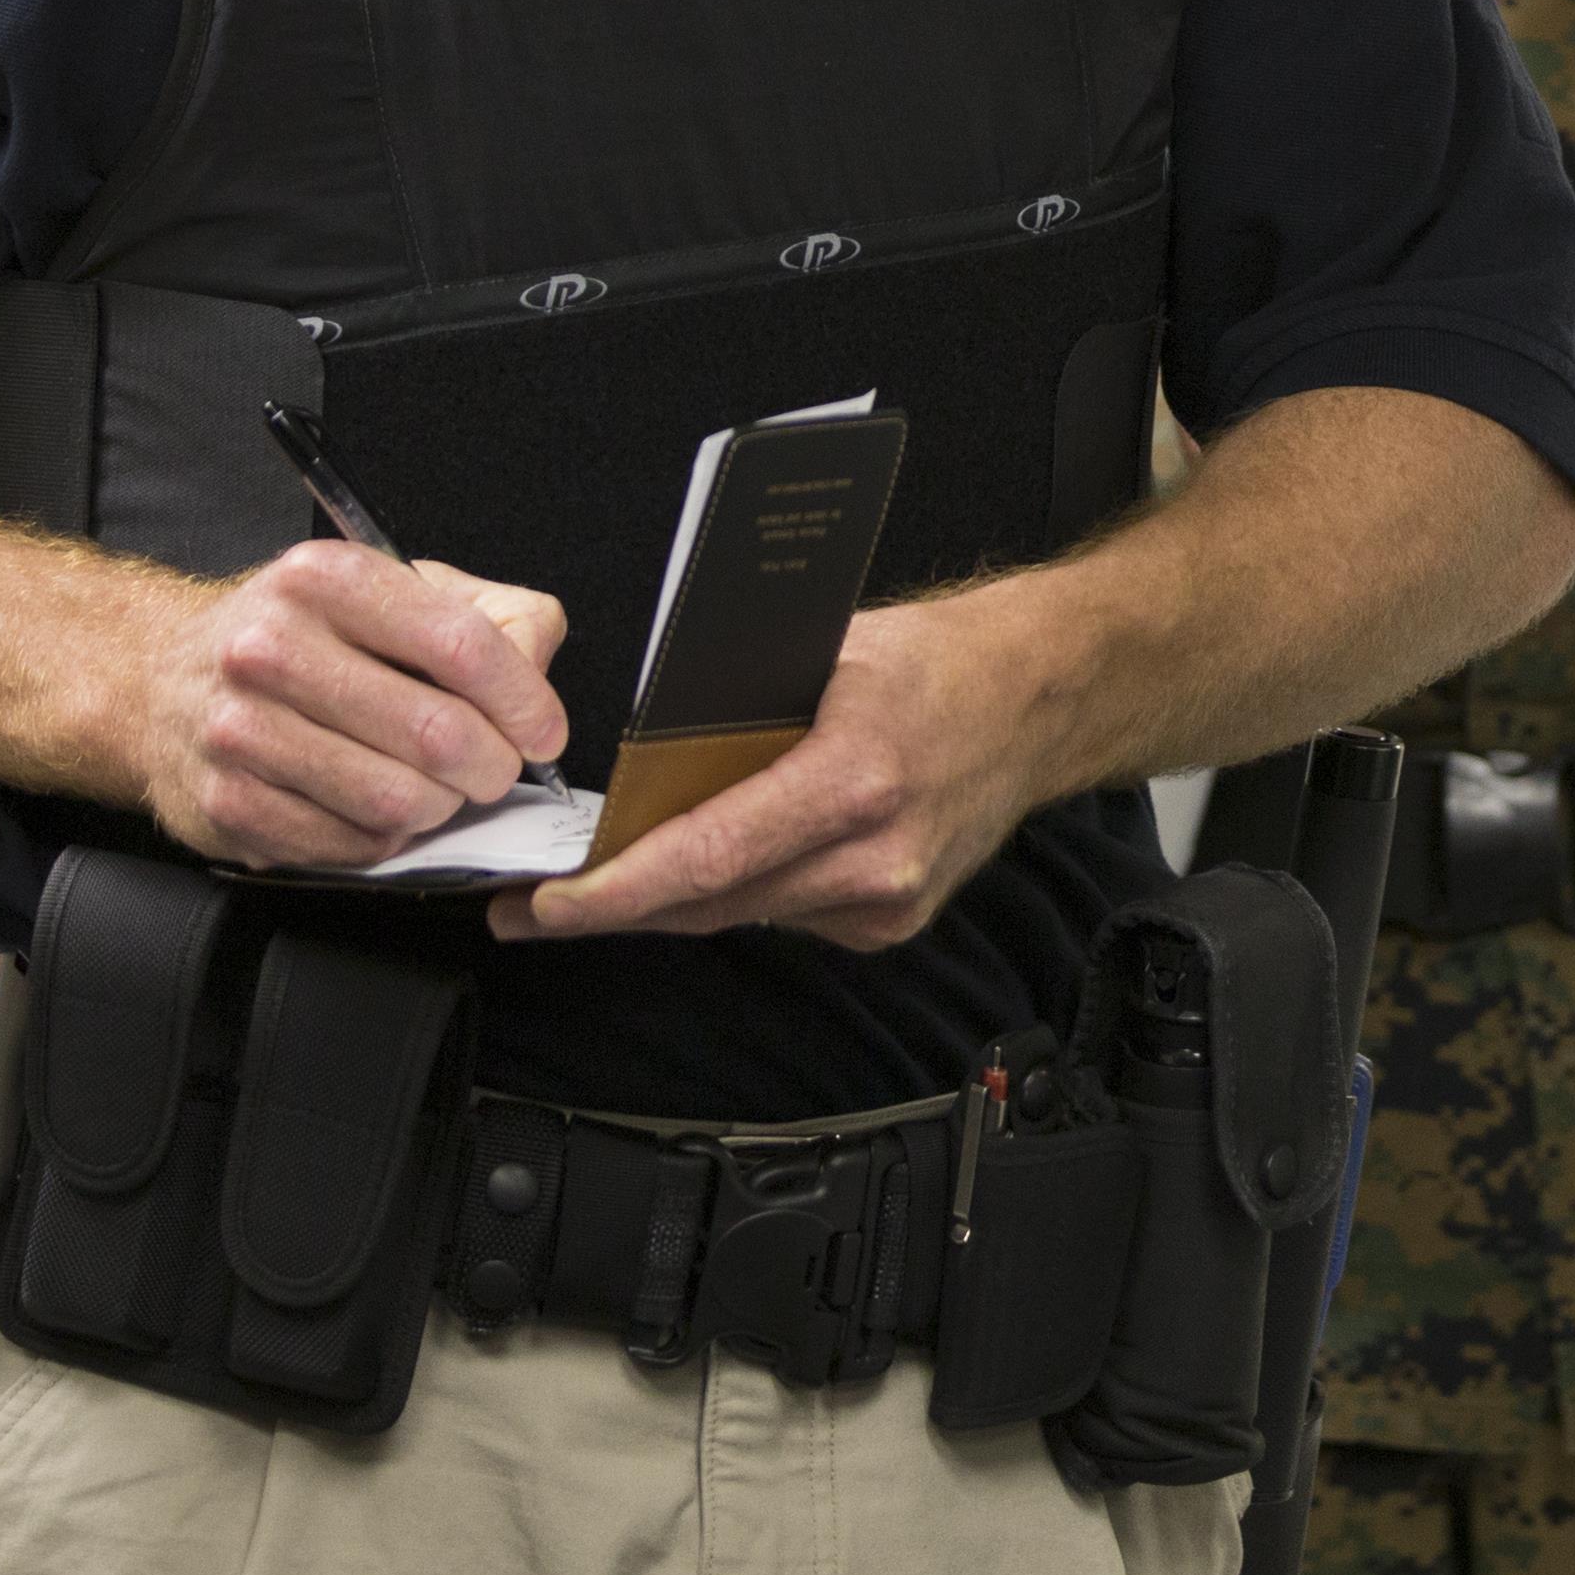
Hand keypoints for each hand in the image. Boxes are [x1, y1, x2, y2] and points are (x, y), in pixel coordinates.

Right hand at [126, 542, 567, 868]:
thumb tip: (538, 665)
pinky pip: (348, 844)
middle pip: (434, 733)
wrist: (162, 680)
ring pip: (395, 799)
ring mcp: (238, 728)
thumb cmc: (305, 635)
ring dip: (440, 806)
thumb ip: (493, 613)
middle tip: (494, 769)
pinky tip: (378, 809)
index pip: (460, 645)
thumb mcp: (399, 590)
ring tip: (436, 788)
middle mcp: (271, 646)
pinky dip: (385, 837)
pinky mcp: (224, 802)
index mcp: (326, 579)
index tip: (544, 732)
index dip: (523, 700)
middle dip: (491, 765)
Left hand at [493, 588, 1050, 950]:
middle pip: (712, 903)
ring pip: (742, 916)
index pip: (709, 857)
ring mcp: (888, 899)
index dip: (616, 893)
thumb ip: (741, 705)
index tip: (545, 906)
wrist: (1043, 699)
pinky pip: (785, 916)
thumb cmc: (943, 661)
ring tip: (601, 885)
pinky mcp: (892, 922)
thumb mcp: (828, 652)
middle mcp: (875, 855)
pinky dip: (740, 894)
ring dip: (671, 904)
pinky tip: (715, 866)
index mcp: (856, 779)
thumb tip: (642, 741)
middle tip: (531, 909)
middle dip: (615, 909)